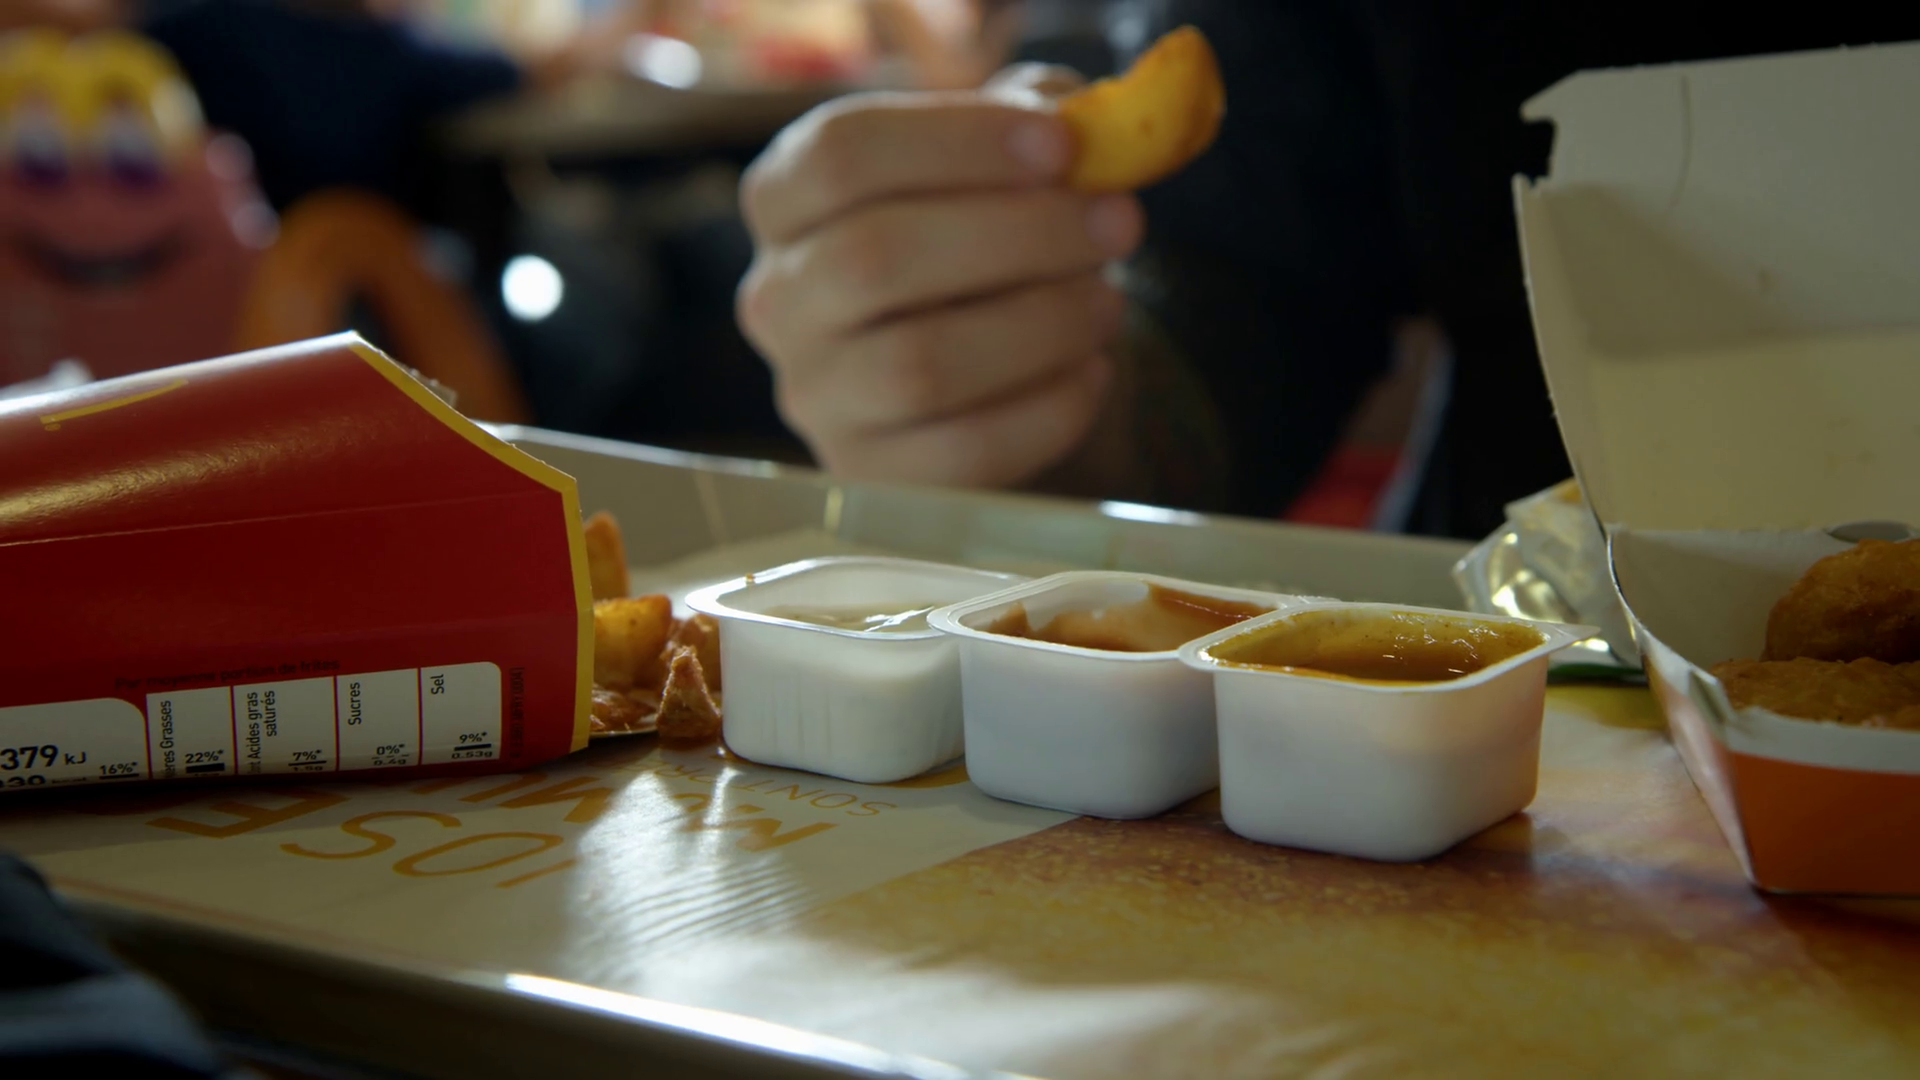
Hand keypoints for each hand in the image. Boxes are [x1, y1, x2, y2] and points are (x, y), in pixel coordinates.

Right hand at [736, 66, 1145, 487]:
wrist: (994, 368)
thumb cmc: (989, 239)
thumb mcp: (1005, 159)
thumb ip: (1037, 117)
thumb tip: (1087, 127)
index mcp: (788, 197)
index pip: (841, 153)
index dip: (957, 142)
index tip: (1063, 147)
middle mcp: (778, 299)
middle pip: (873, 258)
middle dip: (1017, 236)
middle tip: (1120, 223)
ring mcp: (814, 397)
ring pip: (917, 365)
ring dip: (1040, 325)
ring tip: (1110, 304)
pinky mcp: (870, 477)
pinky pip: (961, 453)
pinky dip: (1046, 411)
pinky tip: (1093, 374)